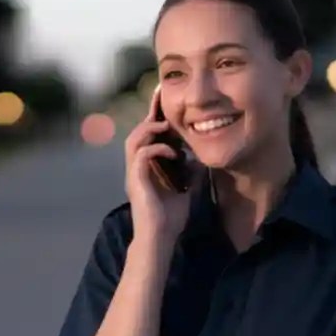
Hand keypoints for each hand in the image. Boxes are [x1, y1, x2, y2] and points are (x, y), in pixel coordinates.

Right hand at [124, 86, 200, 247]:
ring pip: (134, 139)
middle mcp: (138, 166)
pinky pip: (142, 155)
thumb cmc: (171, 217)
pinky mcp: (136, 181)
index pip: (151, 136)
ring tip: (167, 125)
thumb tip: (201, 157)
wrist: (160, 238)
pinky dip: (158, 149)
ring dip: (150, 129)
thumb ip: (191, 171)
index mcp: (148, 166)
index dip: (157, 117)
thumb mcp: (187, 187)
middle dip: (151, 113)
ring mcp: (134, 173)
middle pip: (139, 131)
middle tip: (163, 97)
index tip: (167, 100)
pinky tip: (174, 153)